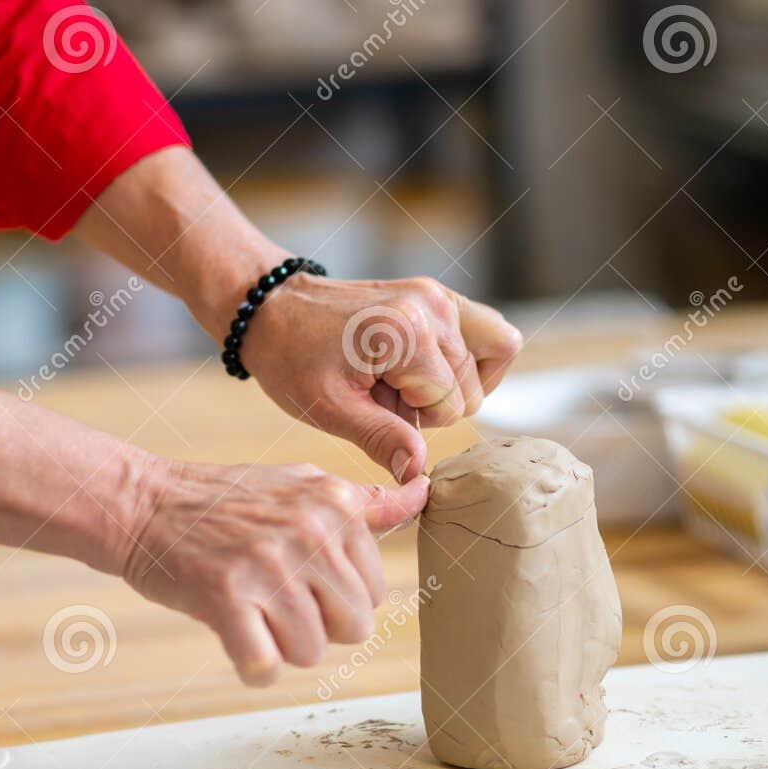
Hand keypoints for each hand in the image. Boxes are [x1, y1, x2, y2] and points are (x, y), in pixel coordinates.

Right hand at [122, 460, 428, 685]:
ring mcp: (268, 564)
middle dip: (316, 626)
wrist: (143, 503)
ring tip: (251, 610)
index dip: (335, 597)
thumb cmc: (225, 501)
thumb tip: (423, 493)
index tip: (297, 576)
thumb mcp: (301, 485)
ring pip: (311, 652)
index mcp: (335, 504)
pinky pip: (264, 666)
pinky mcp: (227, 596)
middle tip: (274, 598)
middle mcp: (309, 531)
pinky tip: (236, 638)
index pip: (375, 591)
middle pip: (353, 627)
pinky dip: (253, 666)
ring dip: (280, 645)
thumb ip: (362, 502)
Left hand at [232, 274, 521, 481]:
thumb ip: (382, 439)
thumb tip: (418, 475)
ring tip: (404, 381)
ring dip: (452, 382)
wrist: (273, 310)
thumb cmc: (293, 359)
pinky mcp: (439, 293)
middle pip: (473, 388)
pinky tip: (428, 369)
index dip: (414, 420)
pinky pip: (488, 330)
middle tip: (382, 392)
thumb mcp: (330, 408)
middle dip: (431, 404)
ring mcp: (440, 295)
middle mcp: (434, 307)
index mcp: (408, 333)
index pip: (452, 407)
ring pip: (494, 355)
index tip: (374, 403)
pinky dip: (469, 358)